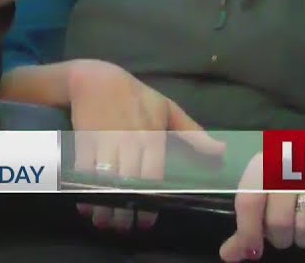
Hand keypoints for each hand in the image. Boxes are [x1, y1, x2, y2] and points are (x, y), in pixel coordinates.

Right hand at [66, 60, 225, 231]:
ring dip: (103, 205)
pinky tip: (86, 204)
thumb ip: (192, 132)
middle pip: (128, 183)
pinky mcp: (83, 141)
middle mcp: (129, 143)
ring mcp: (104, 143)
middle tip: (123, 226)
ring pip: (105, 181)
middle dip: (124, 208)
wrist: (95, 78)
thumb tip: (221, 151)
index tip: (144, 220)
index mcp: (152, 137)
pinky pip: (83, 171)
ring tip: (104, 221)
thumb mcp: (167, 108)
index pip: (152, 177)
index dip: (148, 201)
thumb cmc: (135, 95)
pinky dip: (84, 190)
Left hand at [219, 152, 304, 260]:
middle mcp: (292, 162)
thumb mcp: (272, 190)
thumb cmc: (302, 176)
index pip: (249, 200)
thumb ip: (250, 222)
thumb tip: (229, 254)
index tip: (252, 251)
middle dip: (282, 237)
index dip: (248, 232)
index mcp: (267, 160)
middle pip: (278, 221)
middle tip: (287, 232)